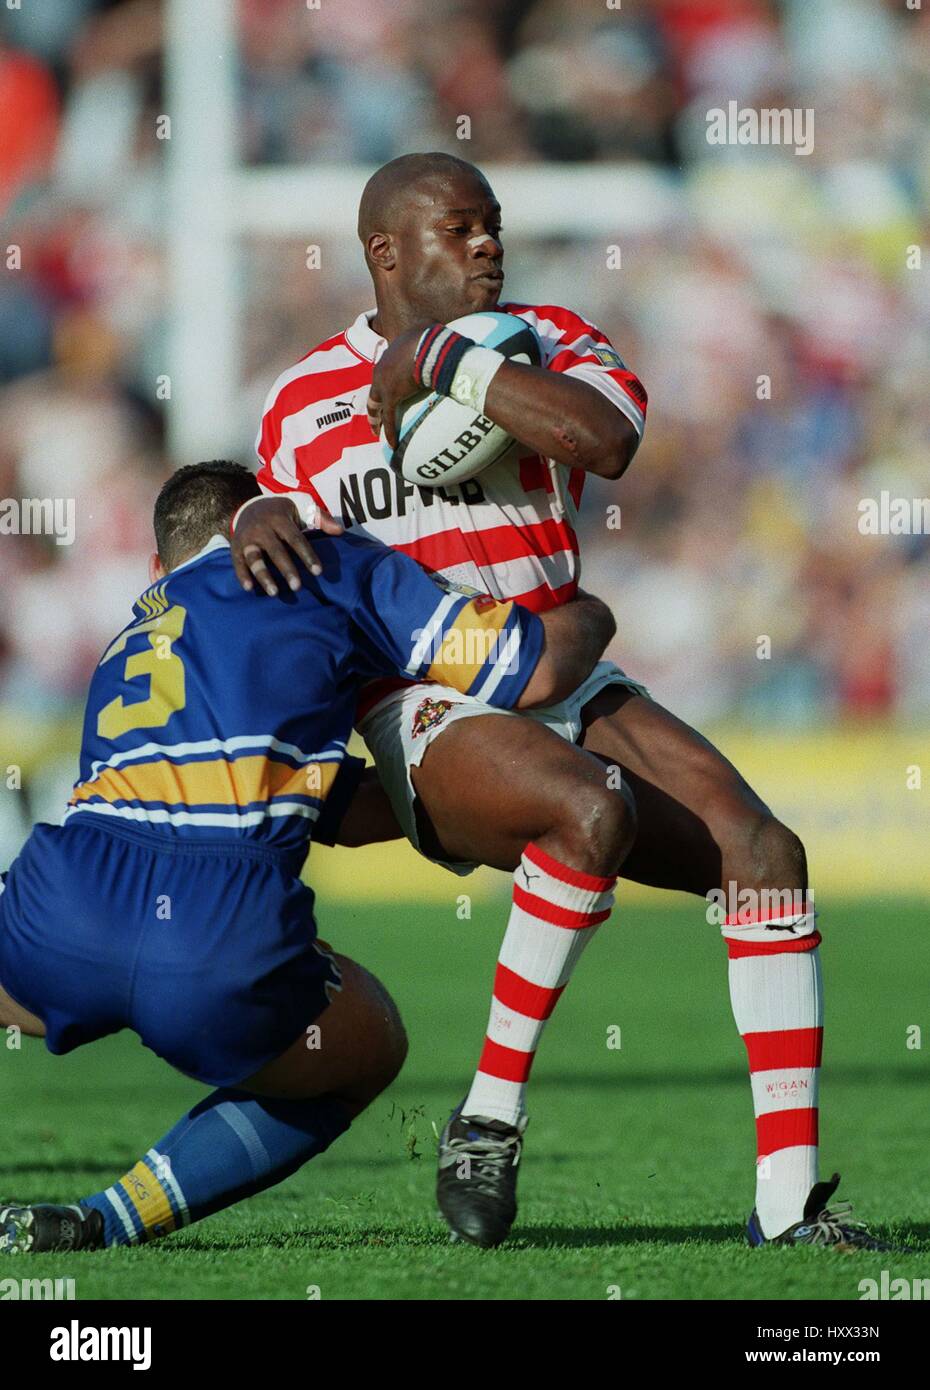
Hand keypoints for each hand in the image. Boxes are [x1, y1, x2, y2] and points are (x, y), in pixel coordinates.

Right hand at [230, 496, 342, 595]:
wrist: (250, 506)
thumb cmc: (282, 512)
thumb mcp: (301, 507)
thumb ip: (321, 518)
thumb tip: (340, 531)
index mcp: (279, 518)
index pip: (295, 539)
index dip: (307, 555)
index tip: (318, 572)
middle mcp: (262, 528)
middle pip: (276, 551)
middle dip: (287, 569)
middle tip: (297, 587)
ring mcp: (247, 538)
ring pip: (254, 558)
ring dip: (264, 576)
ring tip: (275, 593)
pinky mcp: (236, 547)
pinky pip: (238, 563)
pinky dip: (242, 576)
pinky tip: (250, 589)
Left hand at [367, 325, 431, 448]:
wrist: (428, 345)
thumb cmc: (432, 336)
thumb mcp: (428, 329)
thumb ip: (430, 334)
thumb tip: (442, 334)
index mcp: (390, 354)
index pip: (386, 368)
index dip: (387, 378)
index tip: (389, 385)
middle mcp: (382, 368)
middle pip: (374, 387)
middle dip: (374, 400)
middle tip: (374, 412)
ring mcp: (384, 383)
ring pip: (375, 404)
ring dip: (375, 418)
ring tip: (375, 432)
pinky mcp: (390, 396)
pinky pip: (389, 417)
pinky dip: (390, 431)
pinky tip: (392, 445)